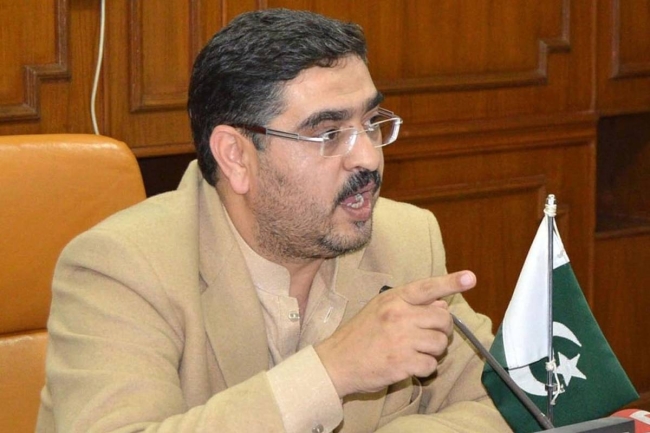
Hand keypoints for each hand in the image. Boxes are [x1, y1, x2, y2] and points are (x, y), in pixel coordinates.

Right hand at [315, 271, 475, 396]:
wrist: (336, 362)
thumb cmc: (360, 335)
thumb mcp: (380, 309)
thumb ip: (409, 305)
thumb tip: (441, 303)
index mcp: (393, 299)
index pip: (427, 287)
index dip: (451, 282)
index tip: (470, 278)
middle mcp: (399, 316)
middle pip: (443, 319)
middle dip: (442, 329)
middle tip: (429, 336)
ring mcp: (401, 340)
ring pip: (440, 344)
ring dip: (433, 351)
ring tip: (415, 351)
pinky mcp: (402, 363)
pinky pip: (431, 365)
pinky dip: (424, 369)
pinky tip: (408, 365)